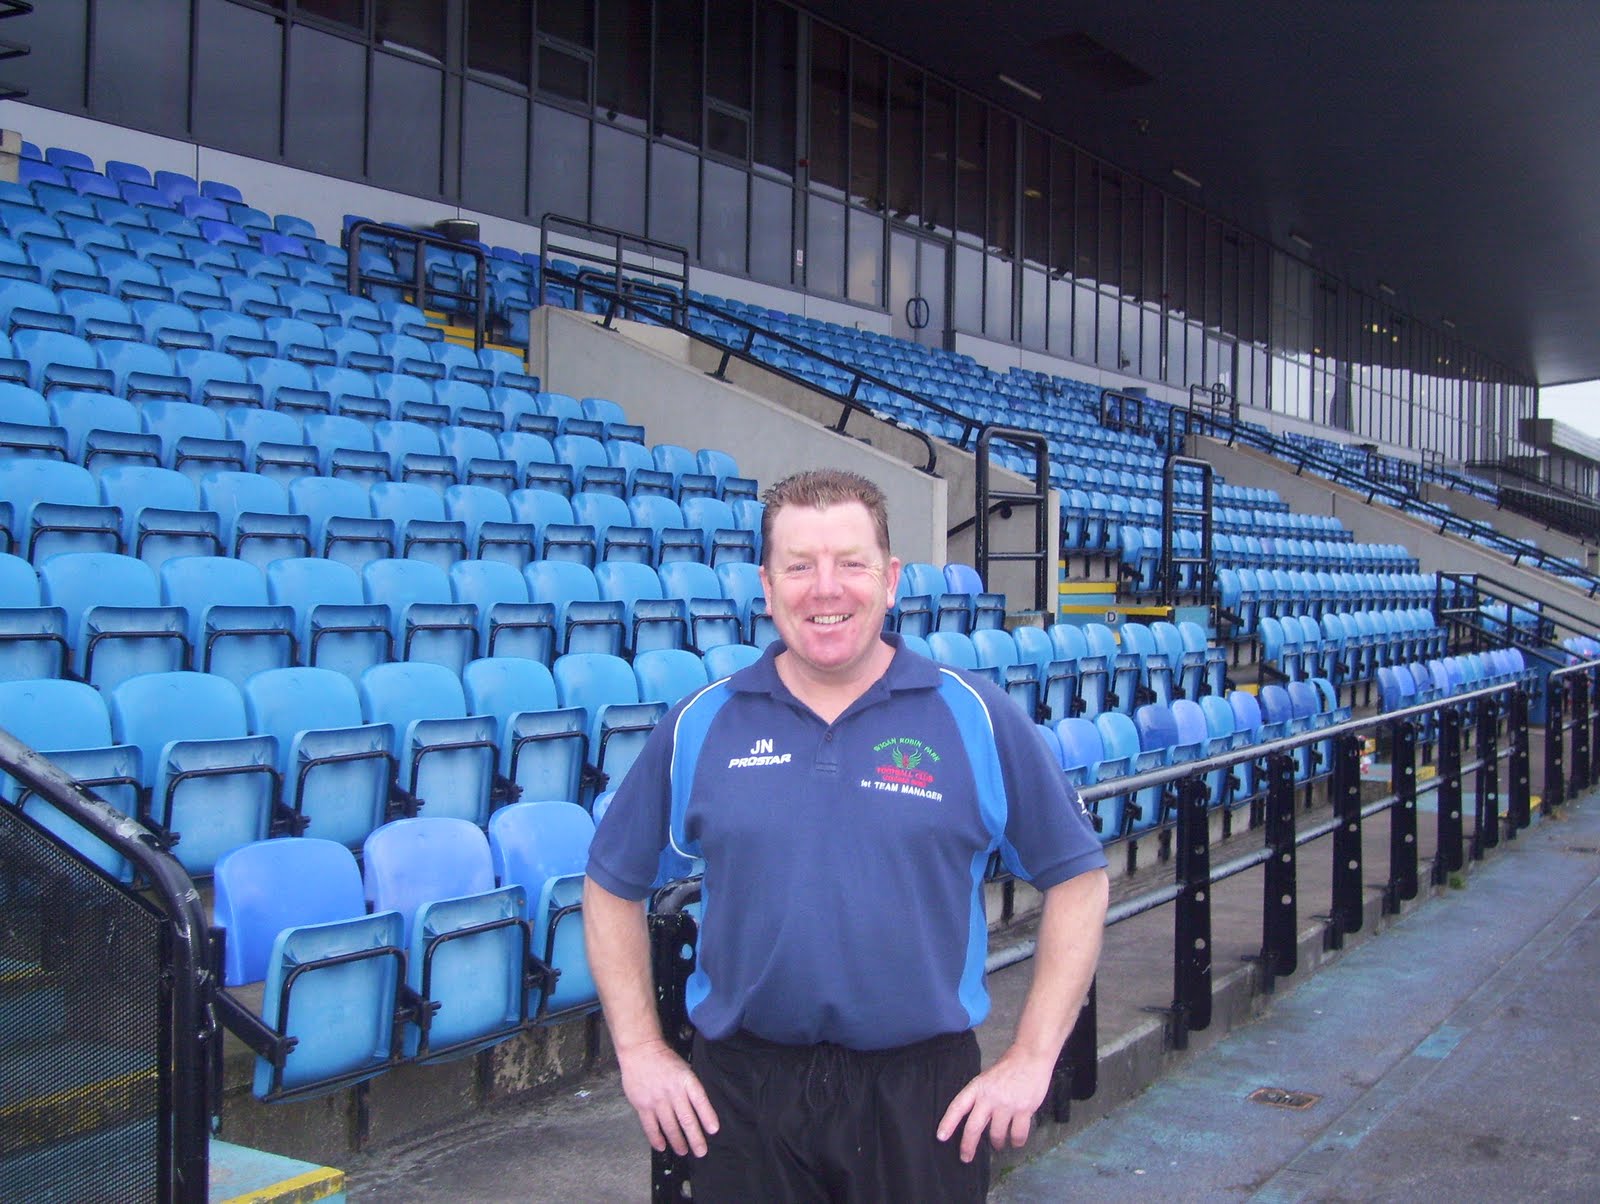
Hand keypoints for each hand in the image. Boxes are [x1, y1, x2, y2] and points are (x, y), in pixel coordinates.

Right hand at [617, 1038, 720, 1157]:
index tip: (713, 1130)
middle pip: (686, 1119)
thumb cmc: (665, 1060)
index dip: (707, 1116)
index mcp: (686, 1080)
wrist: (640, 1050)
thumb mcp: (684, 1069)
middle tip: (701, 1151)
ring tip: (683, 1151)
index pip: (700, 1100)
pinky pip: (651, 1126)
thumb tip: (701, 1110)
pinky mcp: (643, 1105)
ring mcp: (657, 1100)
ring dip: (677, 1141)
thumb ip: (690, 1089)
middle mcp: (673, 1091)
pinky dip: (656, 1138)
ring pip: (670, 1126)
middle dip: (695, 1137)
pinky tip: (662, 1146)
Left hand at [935, 1045, 1054, 1163]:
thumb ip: (981, 1099)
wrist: (1030, 1057)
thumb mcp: (987, 1079)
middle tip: (965, 1157)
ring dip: (997, 1143)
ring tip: (998, 1144)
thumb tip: (976, 1122)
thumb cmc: (1008, 1068)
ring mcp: (1007, 1104)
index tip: (941, 1137)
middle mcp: (989, 1097)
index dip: (948, 1123)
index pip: (958, 1107)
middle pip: (974, 1127)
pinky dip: (1017, 1141)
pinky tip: (1016, 1140)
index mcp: (977, 1087)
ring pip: (996, 1135)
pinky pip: (1017, 1134)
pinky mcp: (1024, 1110)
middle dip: (968, 1146)